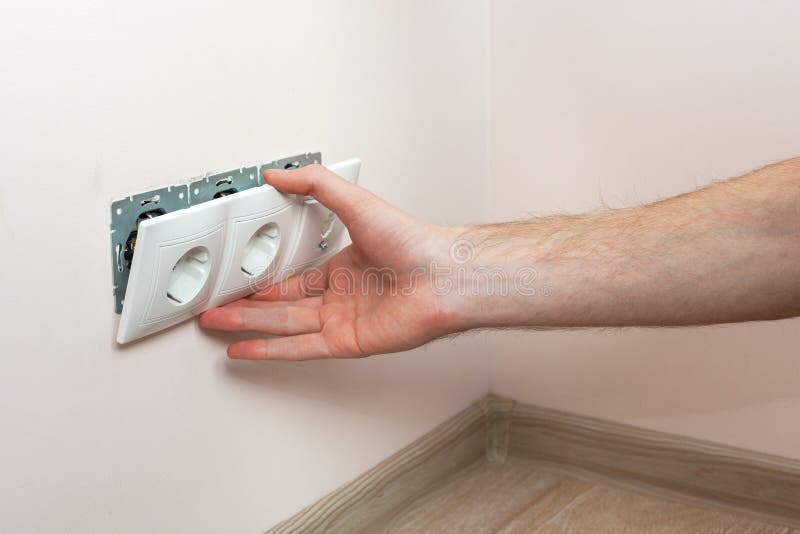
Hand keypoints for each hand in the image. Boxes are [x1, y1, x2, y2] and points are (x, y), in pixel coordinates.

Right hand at [199, 165, 457, 359]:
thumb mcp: (356, 201)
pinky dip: (271, 350)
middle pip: (283, 304)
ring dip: (250, 326)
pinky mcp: (347, 342)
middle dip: (247, 307)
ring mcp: (344, 320)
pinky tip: (246, 350)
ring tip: (216, 323)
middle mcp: (344, 295)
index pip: (296, 277)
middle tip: (216, 307)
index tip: (240, 281)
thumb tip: (279, 174)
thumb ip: (315, 186)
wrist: (443, 276)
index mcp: (345, 266)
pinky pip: (301, 347)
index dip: (266, 281)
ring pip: (285, 325)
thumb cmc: (414, 241)